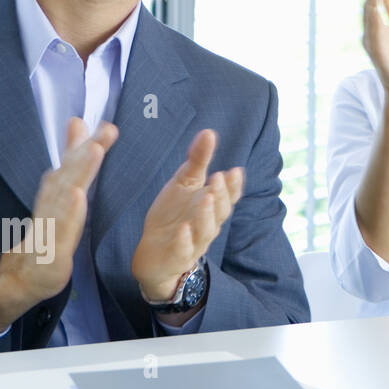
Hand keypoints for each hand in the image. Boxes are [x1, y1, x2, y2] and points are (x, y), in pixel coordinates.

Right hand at [0, 118, 118, 331]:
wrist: (23, 277)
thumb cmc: (48, 232)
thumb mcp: (64, 194)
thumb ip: (73, 159)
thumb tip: (77, 123)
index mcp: (57, 194)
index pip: (72, 165)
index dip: (86, 143)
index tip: (105, 124)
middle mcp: (51, 206)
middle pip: (69, 174)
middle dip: (86, 150)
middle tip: (106, 130)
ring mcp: (49, 227)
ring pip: (64, 196)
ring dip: (78, 173)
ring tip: (94, 151)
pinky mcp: (51, 251)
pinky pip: (59, 230)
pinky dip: (67, 213)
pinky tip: (77, 196)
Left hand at [131, 129, 242, 302]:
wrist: (154, 252)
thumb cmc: (174, 214)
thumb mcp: (184, 183)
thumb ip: (198, 160)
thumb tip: (209, 132)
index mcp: (212, 205)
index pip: (229, 195)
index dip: (233, 185)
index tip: (234, 170)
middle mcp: (208, 224)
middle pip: (221, 211)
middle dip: (221, 194)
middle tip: (218, 177)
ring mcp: (194, 242)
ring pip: (206, 230)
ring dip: (207, 214)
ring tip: (206, 197)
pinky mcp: (176, 256)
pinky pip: (183, 250)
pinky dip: (184, 240)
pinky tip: (182, 230)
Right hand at [362, 0, 388, 103]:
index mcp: (377, 28)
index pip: (374, 4)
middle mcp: (370, 34)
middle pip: (369, 8)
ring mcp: (372, 43)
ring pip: (369, 18)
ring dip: (372, 1)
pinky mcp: (377, 52)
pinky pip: (374, 33)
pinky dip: (374, 19)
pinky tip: (375, 8)